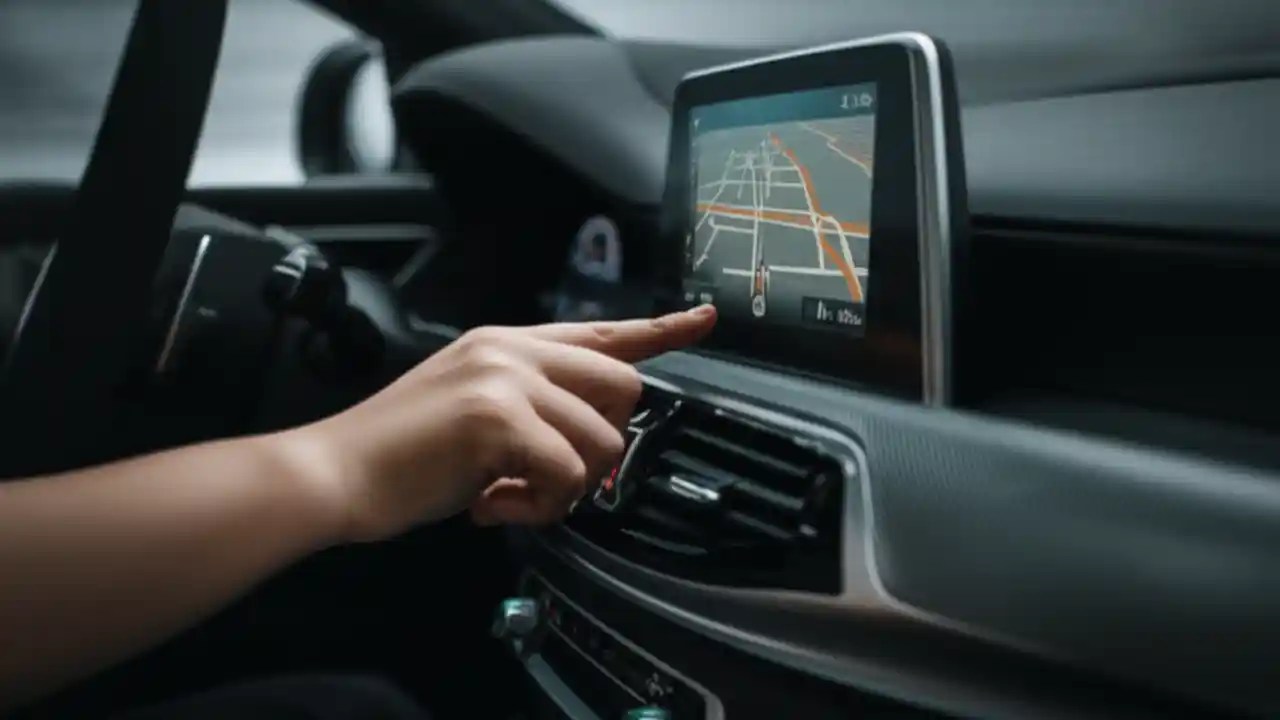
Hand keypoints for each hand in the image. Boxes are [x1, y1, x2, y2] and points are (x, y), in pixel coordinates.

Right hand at [285, 306, 716, 542]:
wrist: (333, 474)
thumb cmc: (398, 456)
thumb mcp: (471, 414)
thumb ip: (528, 411)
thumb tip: (582, 445)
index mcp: (506, 345)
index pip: (600, 332)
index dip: (660, 330)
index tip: (703, 320)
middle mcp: (510, 351)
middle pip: (621, 388)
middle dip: (600, 447)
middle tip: (546, 478)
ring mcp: (504, 379)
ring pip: (601, 440)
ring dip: (566, 488)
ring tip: (509, 498)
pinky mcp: (496, 418)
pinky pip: (566, 475)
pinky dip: (540, 508)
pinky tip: (492, 508)